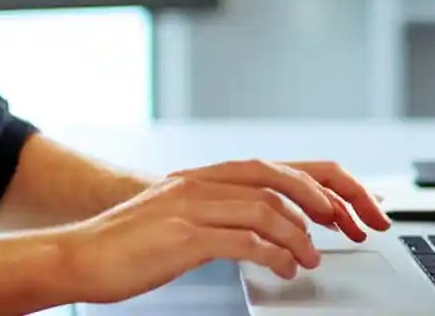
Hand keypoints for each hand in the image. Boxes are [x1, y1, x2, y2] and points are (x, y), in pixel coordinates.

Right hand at [58, 159, 391, 303]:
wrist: (79, 256)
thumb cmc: (128, 245)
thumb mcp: (183, 219)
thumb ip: (223, 215)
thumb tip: (273, 231)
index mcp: (207, 176)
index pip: (281, 166)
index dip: (327, 183)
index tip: (356, 208)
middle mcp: (203, 182)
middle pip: (284, 176)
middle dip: (330, 200)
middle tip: (356, 226)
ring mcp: (192, 205)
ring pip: (268, 206)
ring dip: (302, 234)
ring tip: (313, 258)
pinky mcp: (183, 234)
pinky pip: (244, 239)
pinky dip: (275, 253)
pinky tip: (285, 268)